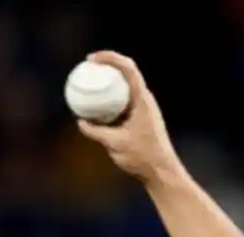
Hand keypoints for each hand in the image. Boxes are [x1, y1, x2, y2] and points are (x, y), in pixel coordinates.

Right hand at [75, 51, 183, 185]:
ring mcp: (144, 109)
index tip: (92, 59)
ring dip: (109, 82)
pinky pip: (123, 102)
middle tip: (87, 66)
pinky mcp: (141, 118)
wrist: (162, 172)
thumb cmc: (143, 158)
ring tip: (89, 83)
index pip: (129, 69)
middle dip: (107, 65)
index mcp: (143, 101)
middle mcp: (145, 101)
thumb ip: (96, 131)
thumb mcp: (115, 144)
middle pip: (127, 73)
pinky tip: (95, 106)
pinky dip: (110, 99)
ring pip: (125, 87)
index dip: (110, 57)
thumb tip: (81, 121)